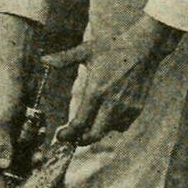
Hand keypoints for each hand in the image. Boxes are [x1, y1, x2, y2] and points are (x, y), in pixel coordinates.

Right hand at [0, 13, 38, 187]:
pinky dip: (34, 136)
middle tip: (32, 174)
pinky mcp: (18, 121)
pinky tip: (40, 129)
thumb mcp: (3, 120)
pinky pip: (28, 136)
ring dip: (30, 149)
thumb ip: (4, 143)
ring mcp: (6, 127)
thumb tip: (5, 166)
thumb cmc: (4, 93)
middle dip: (19, 164)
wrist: (15, 69)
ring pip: (20, 148)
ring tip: (39, 153)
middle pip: (5, 158)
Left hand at [42, 15, 184, 145]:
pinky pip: (122, 125)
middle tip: (72, 137)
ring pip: (108, 131)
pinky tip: (107, 115)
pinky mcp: (137, 108)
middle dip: (81, 139)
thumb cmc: (113, 48)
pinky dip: (113, 124)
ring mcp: (126, 108)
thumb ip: (64, 59)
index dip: (68, 133)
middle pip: (94, 134)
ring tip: (89, 123)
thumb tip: (43, 60)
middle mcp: (111, 103)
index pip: (79, 123)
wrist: (144, 48)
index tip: (61, 135)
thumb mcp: (86, 50)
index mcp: (96, 91)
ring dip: (97, 130)